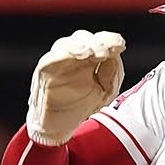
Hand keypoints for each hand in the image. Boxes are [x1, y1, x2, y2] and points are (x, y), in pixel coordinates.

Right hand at [26, 30, 125, 145]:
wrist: (58, 127)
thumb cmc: (79, 107)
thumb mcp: (106, 91)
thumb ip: (113, 73)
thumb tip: (113, 57)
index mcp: (88, 59)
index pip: (98, 40)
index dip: (109, 39)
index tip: (120, 44)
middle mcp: (71, 58)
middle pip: (82, 38)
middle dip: (97, 42)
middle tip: (107, 51)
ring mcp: (57, 64)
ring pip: (66, 44)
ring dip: (82, 45)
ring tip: (94, 53)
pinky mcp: (44, 73)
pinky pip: (51, 58)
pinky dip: (64, 54)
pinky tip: (80, 55)